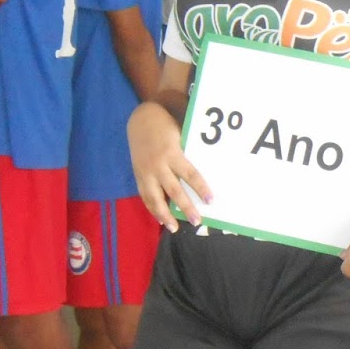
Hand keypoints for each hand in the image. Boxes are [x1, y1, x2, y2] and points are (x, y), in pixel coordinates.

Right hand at [129, 102, 210, 230]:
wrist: (140, 120)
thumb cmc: (167, 127)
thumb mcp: (180, 136)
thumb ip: (188, 154)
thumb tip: (203, 174)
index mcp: (172, 153)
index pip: (190, 174)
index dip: (201, 188)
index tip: (211, 200)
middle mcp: (158, 165)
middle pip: (174, 190)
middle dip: (186, 207)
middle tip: (197, 221)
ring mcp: (146, 172)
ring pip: (155, 198)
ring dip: (165, 215)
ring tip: (174, 228)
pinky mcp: (138, 176)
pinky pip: (145, 196)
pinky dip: (152, 209)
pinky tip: (161, 219)